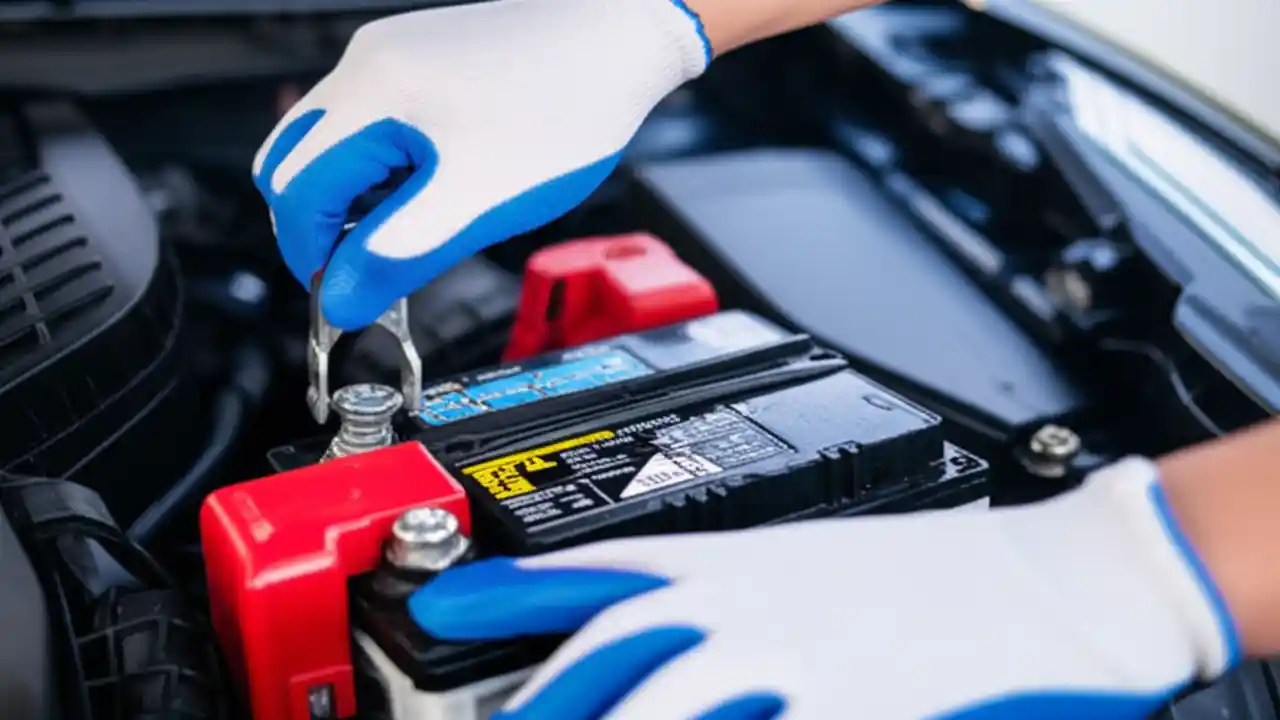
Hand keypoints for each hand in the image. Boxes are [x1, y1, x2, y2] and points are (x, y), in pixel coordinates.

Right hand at [252, 0, 710, 328]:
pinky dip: (382, 169)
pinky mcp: (418, 60)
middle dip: (320, 226)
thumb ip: (399, 254)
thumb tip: (341, 300)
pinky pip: (370, 123)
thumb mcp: (477, 202)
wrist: (621, 33)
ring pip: (330, 144)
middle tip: (372, 268)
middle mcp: (368, 64)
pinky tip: (434, 187)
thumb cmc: (565, 106)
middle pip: (292, 162)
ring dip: (354, 198)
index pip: (292, 190)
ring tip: (417, 226)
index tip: (346, 293)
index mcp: (371, 93)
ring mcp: (390, 56)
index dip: (311, 254)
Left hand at [409, 458, 1239, 718]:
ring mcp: (806, 655)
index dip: (513, 590)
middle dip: (544, 696)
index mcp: (748, 561)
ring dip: (601, 718)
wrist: (1065, 580)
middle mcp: (759, 600)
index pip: (605, 566)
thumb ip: (743, 598)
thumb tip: (681, 626)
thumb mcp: (822, 567)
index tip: (444, 603)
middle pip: (618, 643)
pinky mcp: (861, 707)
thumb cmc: (949, 574)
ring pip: (667, 693)